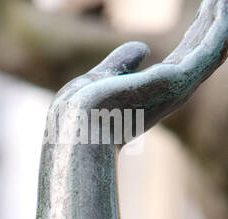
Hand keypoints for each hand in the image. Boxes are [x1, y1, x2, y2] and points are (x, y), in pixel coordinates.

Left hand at [50, 0, 227, 144]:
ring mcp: (177, 87)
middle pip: (204, 49)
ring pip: (213, 47)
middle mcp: (172, 91)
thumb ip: (122, 62)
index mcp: (156, 90)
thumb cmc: (81, 117)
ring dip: (222, 18)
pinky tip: (223, 3)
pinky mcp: (178, 80)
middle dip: (214, 20)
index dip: (199, 30)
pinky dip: (220, 25)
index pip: (187, 56)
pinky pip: (211, 48)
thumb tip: (142, 48)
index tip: (207, 6)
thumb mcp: (103, 78)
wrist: (75, 134)